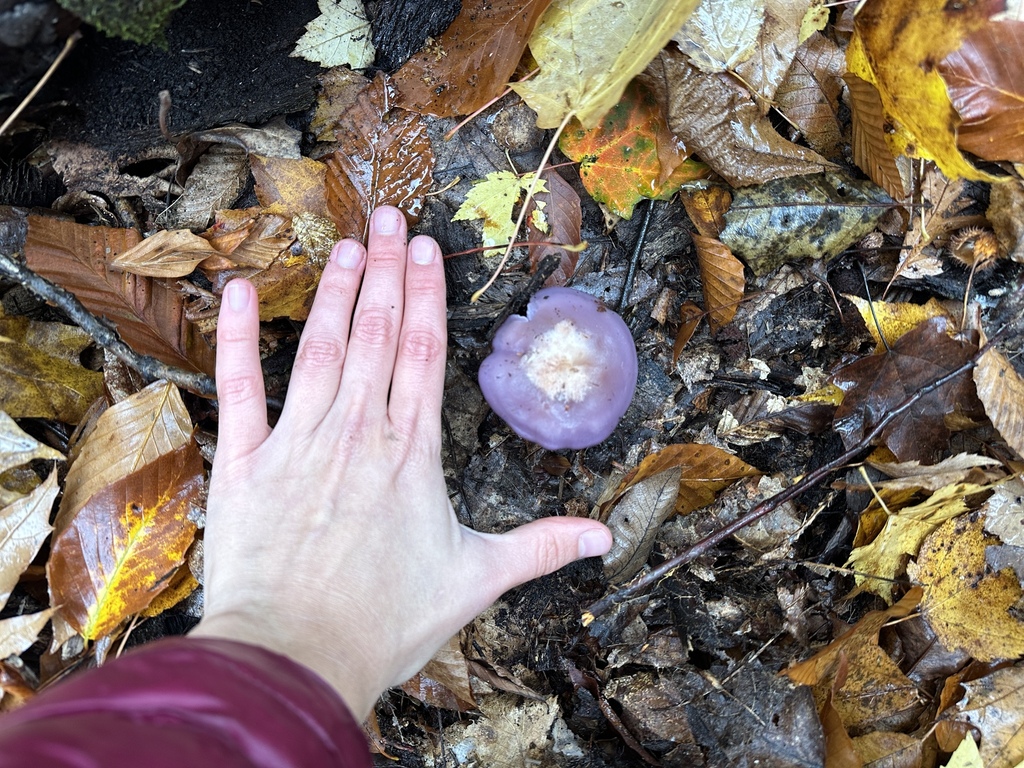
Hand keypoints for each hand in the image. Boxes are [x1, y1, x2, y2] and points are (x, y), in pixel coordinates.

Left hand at [190, 206, 611, 718]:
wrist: (298, 657)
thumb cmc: (386, 621)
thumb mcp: (477, 580)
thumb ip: (541, 547)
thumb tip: (603, 536)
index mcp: (412, 452)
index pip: (425, 353)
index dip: (427, 294)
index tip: (427, 250)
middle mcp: (360, 432)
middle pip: (379, 333)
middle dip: (387, 271)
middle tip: (389, 216)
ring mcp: (300, 441)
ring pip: (323, 348)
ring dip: (337, 291)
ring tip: (347, 243)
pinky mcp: (248, 462)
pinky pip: (242, 388)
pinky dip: (237, 338)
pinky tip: (237, 292)